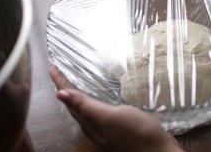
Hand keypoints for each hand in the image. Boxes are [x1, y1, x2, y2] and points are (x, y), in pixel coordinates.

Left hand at [49, 66, 182, 151]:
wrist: (158, 151)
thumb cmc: (135, 132)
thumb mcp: (109, 117)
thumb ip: (86, 106)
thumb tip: (59, 94)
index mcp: (89, 123)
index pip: (70, 100)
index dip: (61, 83)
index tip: (52, 68)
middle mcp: (94, 127)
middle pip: (75, 105)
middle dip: (67, 88)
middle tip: (61, 72)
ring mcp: (106, 129)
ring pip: (87, 109)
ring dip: (80, 95)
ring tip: (76, 82)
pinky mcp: (118, 128)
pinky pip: (99, 111)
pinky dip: (94, 100)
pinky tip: (102, 97)